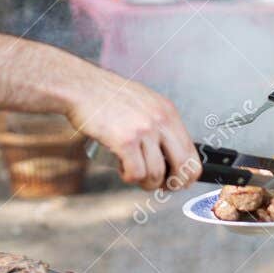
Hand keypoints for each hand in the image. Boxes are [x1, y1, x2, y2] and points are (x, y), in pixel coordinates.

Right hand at [67, 73, 199, 191]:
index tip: (175, 182)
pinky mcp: (125, 141)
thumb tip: (170, 153)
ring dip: (145, 182)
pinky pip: (136, 173)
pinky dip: (129, 178)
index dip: (186, 176)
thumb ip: (159, 123)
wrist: (81, 87)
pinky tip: (122, 169)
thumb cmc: (107, 96)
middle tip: (158, 185)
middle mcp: (160, 121)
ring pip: (156, 174)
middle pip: (182, 167)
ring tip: (132, 173)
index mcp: (168, 112)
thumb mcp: (144, 103)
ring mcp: (144, 131)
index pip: (192, 154)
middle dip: (171, 184)